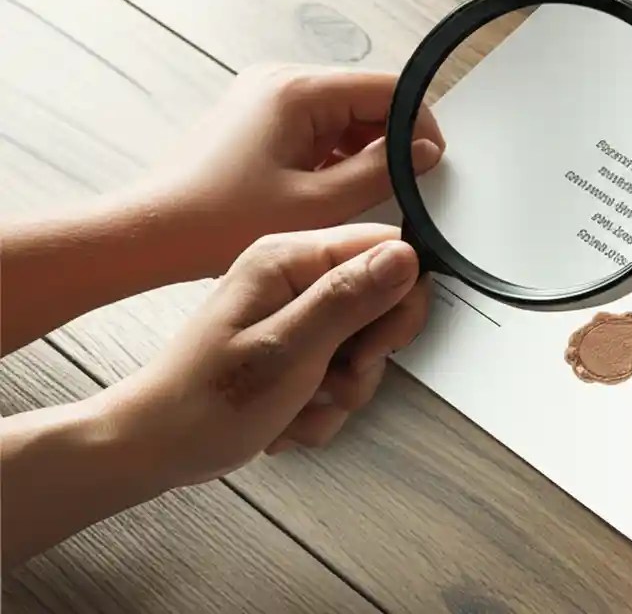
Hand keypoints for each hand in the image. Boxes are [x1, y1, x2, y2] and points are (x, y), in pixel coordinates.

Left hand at [96, 223, 429, 487]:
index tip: (376, 345)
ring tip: (299, 402)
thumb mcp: (287, 350)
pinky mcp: (300, 347)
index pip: (388, 249)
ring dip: (344, 389)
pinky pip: (345, 375)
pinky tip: (290, 413)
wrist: (159, 447)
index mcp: (289, 258)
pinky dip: (325, 405)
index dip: (400, 299)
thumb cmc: (204, 402)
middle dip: (368, 357)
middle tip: (334, 378)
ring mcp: (298, 314)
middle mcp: (296, 277)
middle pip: (384, 303)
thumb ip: (348, 299)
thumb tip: (406, 256)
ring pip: (367, 348)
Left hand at [153, 63, 444, 277]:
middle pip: (367, 98)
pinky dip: (335, 155)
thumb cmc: (217, 221)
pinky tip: (329, 192)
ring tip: (355, 196)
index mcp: (296, 90)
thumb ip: (381, 171)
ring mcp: (267, 95)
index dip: (420, 126)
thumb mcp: (318, 205)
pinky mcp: (259, 117)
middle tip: (397, 189)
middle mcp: (281, 80)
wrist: (153, 232)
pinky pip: (318, 126)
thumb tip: (422, 152)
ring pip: (345, 114)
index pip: (388, 88)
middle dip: (390, 141)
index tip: (432, 165)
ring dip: (361, 152)